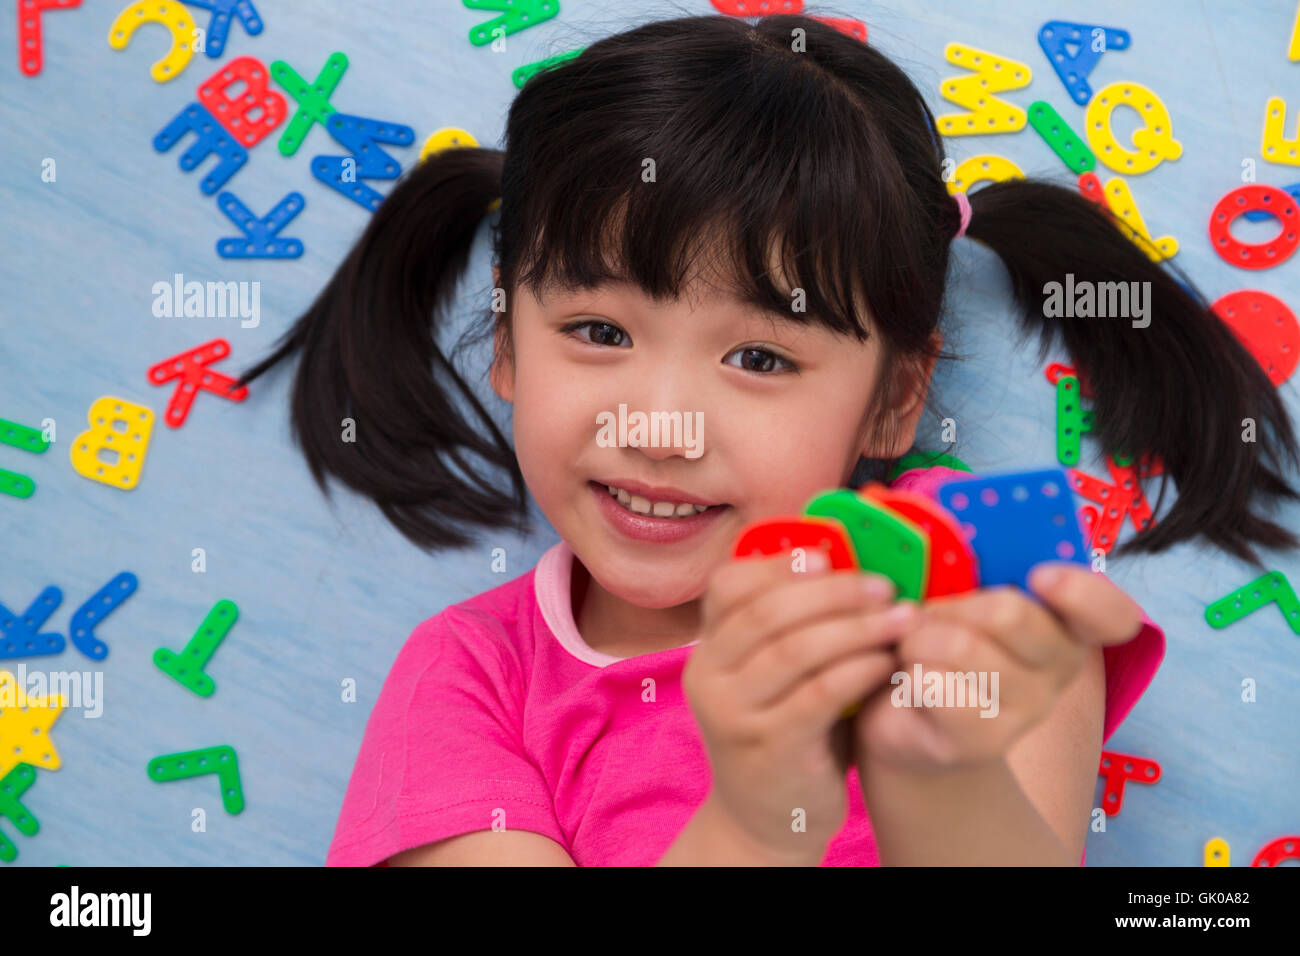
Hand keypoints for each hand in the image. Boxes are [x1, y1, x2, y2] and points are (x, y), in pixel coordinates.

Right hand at [684, 548, 914, 863]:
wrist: (766, 818)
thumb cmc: (786, 730)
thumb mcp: (774, 675)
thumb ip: (794, 625)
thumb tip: (848, 559)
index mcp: (707, 648)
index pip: (729, 584)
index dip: (781, 562)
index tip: (834, 555)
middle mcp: (708, 677)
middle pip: (766, 611)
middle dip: (833, 591)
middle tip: (884, 586)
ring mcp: (733, 715)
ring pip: (794, 649)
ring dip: (855, 627)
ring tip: (900, 618)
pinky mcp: (768, 748)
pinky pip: (818, 694)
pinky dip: (857, 669)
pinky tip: (886, 662)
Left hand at [851, 562, 1143, 773]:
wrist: (903, 719)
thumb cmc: (934, 638)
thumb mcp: (953, 589)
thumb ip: (958, 550)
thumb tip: (911, 502)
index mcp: (1065, 619)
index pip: (1112, 613)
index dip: (1082, 591)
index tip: (1040, 575)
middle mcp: (1060, 665)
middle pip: (1011, 614)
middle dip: (949, 603)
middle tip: (926, 612)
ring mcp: (1027, 708)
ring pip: (961, 646)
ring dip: (917, 638)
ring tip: (912, 648)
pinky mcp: (984, 738)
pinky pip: (936, 686)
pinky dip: (907, 672)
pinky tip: (908, 680)